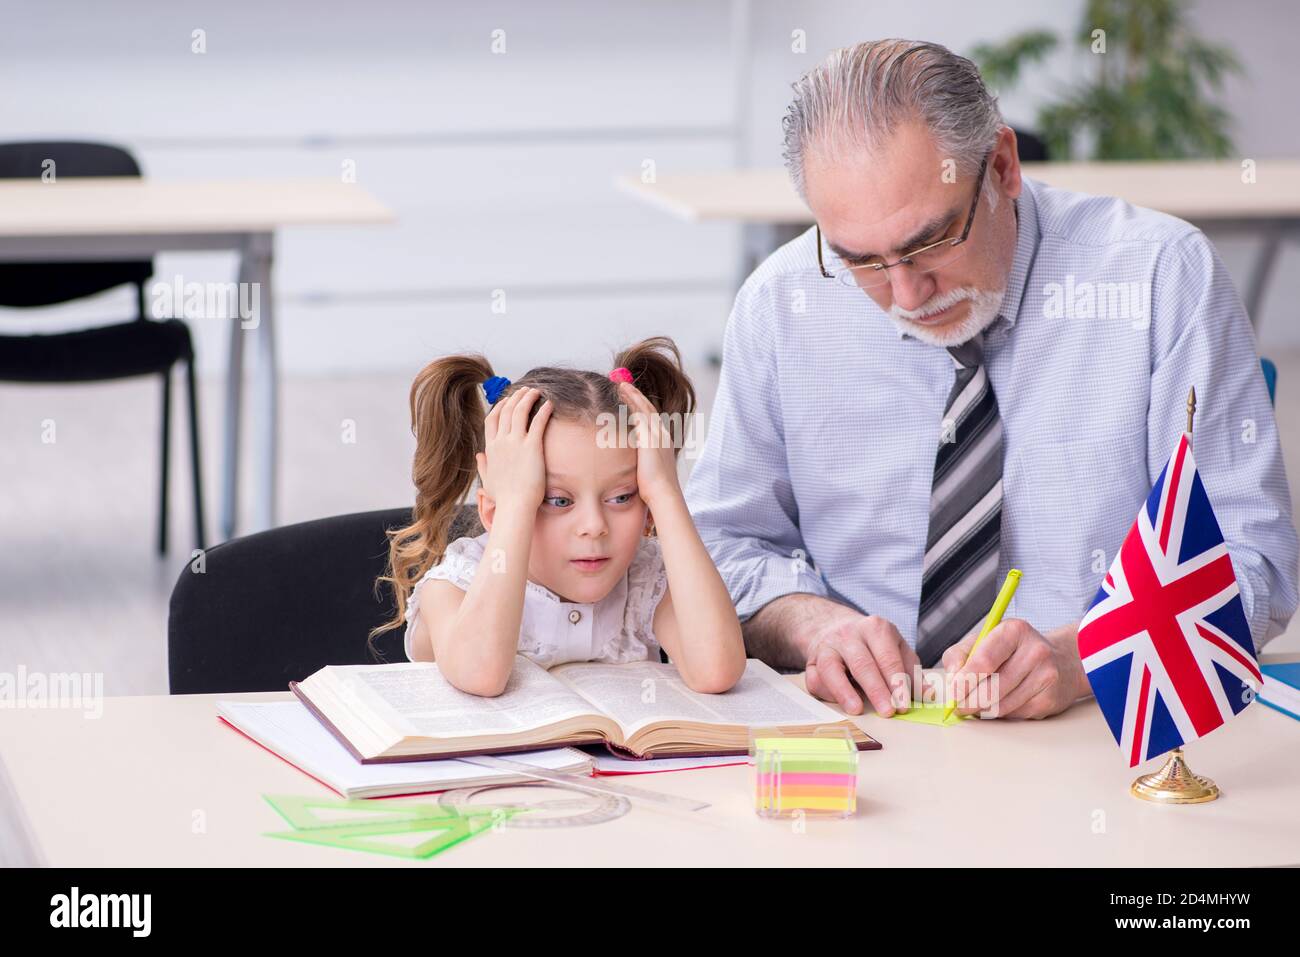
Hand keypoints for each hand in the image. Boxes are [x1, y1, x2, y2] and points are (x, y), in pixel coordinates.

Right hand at [475, 387, 552, 513]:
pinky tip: (549, 404)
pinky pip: (537, 422)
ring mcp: (515, 443)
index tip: (507, 400)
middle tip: (524, 391)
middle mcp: (501, 442)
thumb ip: (483, 466)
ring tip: (536, 391)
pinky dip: (543, 410)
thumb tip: (478, 456)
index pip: (492, 420)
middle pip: (506, 411)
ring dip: (527, 398)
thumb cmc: (503, 498)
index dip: (499, 407)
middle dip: (515, 397)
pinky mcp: (532, 447)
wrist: (515, 506)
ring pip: (520, 411)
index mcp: (490, 448)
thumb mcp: (488, 480)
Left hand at [616, 380, 680, 508]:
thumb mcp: (649, 472)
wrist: (664, 494)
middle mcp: (662, 434)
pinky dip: (630, 402)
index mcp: (664, 442)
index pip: (652, 419)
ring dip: (632, 394)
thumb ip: (642, 463)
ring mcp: (657, 434)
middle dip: (636, 395)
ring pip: (643, 407)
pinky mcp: (649, 437)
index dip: (641, 406)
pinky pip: (638, 413)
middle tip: (623, 384)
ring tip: (620, 385)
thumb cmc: (655, 490)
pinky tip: (620, 396)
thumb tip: (634, 465)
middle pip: (649, 408)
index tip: (631, 398)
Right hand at [803, 607, 920, 716]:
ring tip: (857, 710)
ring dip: (845, 691)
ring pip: (832, 668)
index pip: (888, 657)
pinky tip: (842, 704)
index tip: (904, 704)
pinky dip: (828, 692)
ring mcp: (827, 646)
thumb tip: (927, 694)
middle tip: (888, 712)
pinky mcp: (812, 661)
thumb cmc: (872, 644)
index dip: (897, 682)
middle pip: (862, 663)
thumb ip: (911, 671)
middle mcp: (849, 634)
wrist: (833, 627)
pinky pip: (816, 678)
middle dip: (876, 689)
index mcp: (875, 628)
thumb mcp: (896, 648)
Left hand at [940, 618, 1086, 718]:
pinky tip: (1001, 703)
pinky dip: (1001, 714)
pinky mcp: (1050, 699)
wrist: (1061, 661)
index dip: (965, 681)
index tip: (953, 693)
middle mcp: (1035, 651)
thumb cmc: (1011, 651)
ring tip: (977, 704)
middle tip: (959, 707)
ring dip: (984, 710)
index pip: (984, 661)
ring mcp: (1046, 676)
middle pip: (993, 687)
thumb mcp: (983, 641)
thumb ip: (959, 655)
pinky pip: (1015, 715)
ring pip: (1002, 705)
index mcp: (1014, 631)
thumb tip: (952, 680)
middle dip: (970, 702)